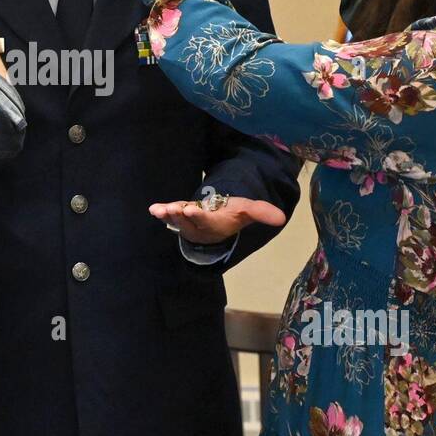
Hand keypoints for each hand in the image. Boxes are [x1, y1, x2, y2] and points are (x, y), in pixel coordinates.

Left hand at [148, 196, 286, 243]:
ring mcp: (188, 223)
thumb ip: (262, 212)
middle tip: (174, 209)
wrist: (218, 223)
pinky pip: (170, 215)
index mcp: (217, 224)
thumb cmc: (232, 215)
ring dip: (169, 215)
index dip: (199, 216)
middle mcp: (200, 226)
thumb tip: (282, 217)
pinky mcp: (179, 216)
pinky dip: (161, 212)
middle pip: (189, 222)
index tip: (190, 209)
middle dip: (181, 216)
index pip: (208, 221)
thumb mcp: (247, 210)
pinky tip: (153, 208)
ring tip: (160, 209)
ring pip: (177, 220)